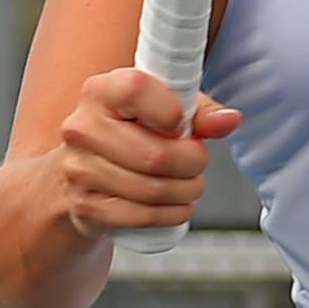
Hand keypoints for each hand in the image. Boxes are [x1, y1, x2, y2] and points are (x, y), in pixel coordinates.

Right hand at [55, 68, 241, 239]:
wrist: (84, 170)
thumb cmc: (130, 132)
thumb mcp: (163, 109)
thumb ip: (199, 112)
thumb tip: (229, 120)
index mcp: (100, 92)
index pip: (137, 90)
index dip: (171, 111)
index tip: (181, 125)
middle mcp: (82, 128)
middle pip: (154, 154)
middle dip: (191, 163)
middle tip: (197, 162)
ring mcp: (80, 170)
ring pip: (152, 190)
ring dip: (186, 192)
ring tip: (189, 184)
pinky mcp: (86, 207)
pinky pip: (142, 216)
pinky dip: (171, 214)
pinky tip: (176, 205)